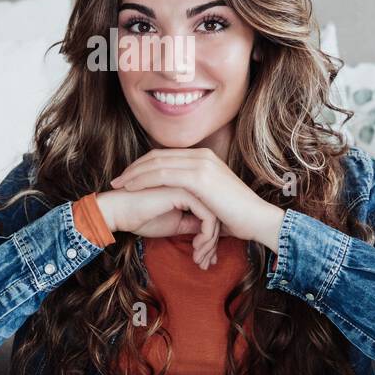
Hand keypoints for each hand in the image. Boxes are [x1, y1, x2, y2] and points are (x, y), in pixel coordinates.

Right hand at [94, 186, 221, 269]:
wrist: (119, 211)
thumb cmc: (142, 217)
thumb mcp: (175, 224)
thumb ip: (193, 224)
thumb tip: (212, 234)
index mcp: (190, 190)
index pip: (212, 214)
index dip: (212, 239)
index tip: (207, 259)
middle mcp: (193, 186)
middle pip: (216, 217)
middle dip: (213, 244)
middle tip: (206, 263)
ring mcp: (190, 187)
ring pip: (215, 218)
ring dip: (210, 244)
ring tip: (200, 260)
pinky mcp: (186, 193)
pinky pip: (207, 217)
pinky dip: (206, 237)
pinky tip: (196, 249)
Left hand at [108, 148, 286, 252]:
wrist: (257, 218)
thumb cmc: (237, 216)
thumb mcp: (213, 198)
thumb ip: (196, 192)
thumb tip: (181, 200)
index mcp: (204, 158)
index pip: (166, 156)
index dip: (144, 166)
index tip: (128, 178)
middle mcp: (201, 155)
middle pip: (157, 156)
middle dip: (134, 168)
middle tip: (117, 181)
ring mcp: (200, 163)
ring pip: (157, 163)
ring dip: (134, 174)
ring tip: (119, 186)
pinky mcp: (199, 176)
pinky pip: (162, 174)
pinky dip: (143, 180)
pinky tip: (131, 188)